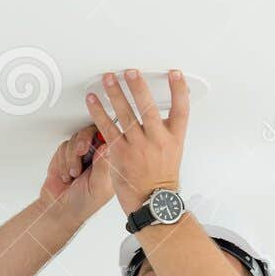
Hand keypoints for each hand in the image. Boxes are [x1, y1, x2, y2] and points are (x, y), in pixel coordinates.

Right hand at [37, 122, 113, 221]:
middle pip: (91, 132)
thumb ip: (102, 166)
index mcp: (109, 163)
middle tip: (81, 151)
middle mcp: (96, 156)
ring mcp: (81, 154)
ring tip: (74, 174)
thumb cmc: (83, 203)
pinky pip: (64, 146)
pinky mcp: (66, 155)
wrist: (60, 208)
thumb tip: (107, 146)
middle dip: (84, 140)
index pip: (109, 139)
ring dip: (72, 156)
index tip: (97, 141)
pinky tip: (67, 174)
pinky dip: (63, 160)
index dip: (103, 135)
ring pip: (76, 138)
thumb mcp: (98, 186)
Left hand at [85, 69, 188, 215]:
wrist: (152, 204)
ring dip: (116, 94)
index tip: (175, 74)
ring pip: (126, 114)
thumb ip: (166, 132)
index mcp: (174, 139)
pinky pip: (107, 128)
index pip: (181, 110)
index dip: (179, 90)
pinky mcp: (120, 154)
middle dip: (139, 87)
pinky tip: (93, 100)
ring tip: (109, 79)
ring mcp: (138, 147)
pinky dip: (98, 112)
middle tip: (131, 71)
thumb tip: (163, 114)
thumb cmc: (160, 181)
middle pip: (149, 107)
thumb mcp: (172, 153)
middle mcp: (157, 140)